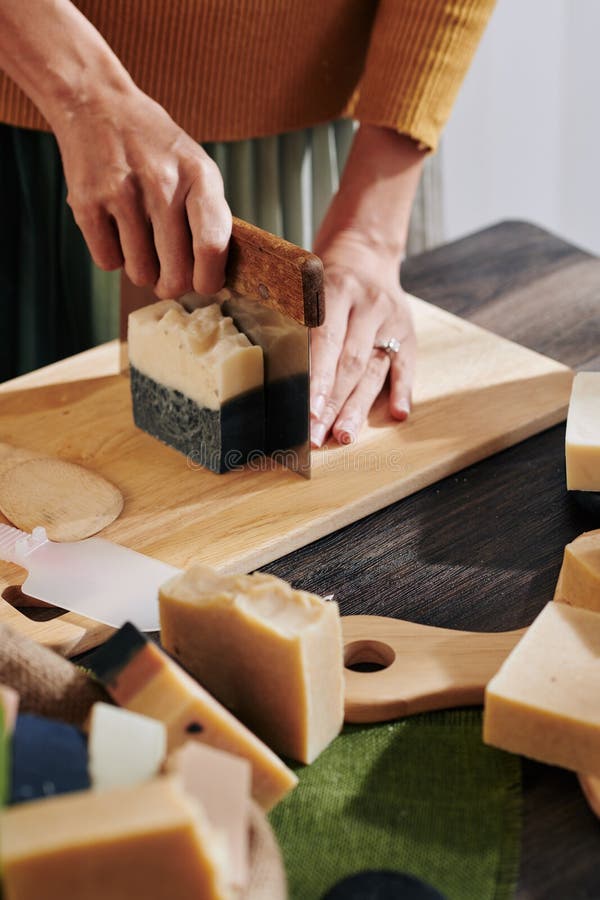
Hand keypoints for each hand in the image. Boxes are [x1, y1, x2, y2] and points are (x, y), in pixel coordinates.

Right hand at [54, 85, 231, 298]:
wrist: (98, 104)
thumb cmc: (157, 148)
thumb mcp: (197, 168)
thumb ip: (211, 218)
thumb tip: (214, 279)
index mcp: (199, 177)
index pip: (211, 246)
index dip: (209, 280)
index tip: (204, 284)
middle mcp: (162, 184)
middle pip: (176, 273)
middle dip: (173, 285)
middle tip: (169, 277)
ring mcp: (121, 193)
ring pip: (141, 273)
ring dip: (142, 270)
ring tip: (141, 242)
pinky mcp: (87, 203)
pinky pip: (108, 262)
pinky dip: (114, 256)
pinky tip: (115, 229)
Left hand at [310, 239, 415, 447]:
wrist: (365, 254)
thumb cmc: (323, 279)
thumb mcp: (305, 286)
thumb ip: (293, 321)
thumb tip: (268, 369)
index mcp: (336, 289)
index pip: (325, 342)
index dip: (316, 380)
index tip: (305, 414)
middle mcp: (367, 305)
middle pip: (349, 364)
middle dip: (331, 404)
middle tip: (316, 437)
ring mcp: (391, 321)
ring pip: (374, 370)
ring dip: (358, 407)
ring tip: (343, 436)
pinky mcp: (409, 333)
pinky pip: (406, 366)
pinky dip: (403, 391)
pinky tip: (397, 415)